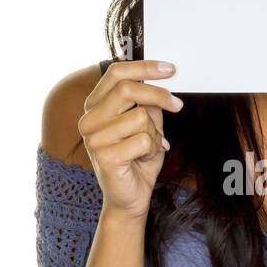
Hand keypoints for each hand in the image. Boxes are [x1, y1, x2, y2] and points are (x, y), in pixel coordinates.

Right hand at [78, 60, 182, 218]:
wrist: (129, 199)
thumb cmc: (137, 161)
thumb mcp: (147, 125)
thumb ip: (149, 103)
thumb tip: (163, 79)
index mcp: (95, 107)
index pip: (116, 73)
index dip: (145, 67)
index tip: (170, 69)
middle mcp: (89, 120)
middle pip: (127, 88)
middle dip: (159, 95)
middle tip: (177, 105)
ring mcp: (93, 138)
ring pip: (140, 116)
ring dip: (154, 133)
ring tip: (149, 147)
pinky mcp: (104, 156)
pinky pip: (142, 139)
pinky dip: (153, 148)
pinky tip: (144, 158)